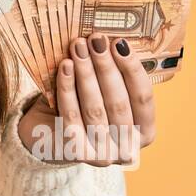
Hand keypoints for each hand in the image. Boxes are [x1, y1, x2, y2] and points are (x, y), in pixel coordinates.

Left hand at [16, 33, 156, 165]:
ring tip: (78, 47)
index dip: (132, 69)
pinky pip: (71, 114)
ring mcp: (102, 155)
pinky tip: (65, 66)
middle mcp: (127, 148)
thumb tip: (110, 41)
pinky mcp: (75, 152)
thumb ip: (113, 76)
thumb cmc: (86, 107)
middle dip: (106, 67)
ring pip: (94, 107)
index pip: (143, 97)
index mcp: (144, 132)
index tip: (120, 42)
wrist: (51, 135)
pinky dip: (67, 87)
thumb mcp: (105, 94)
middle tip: (96, 40)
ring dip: (86, 73)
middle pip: (118, 101)